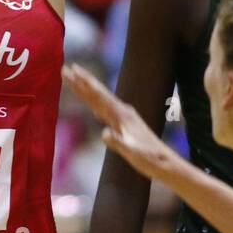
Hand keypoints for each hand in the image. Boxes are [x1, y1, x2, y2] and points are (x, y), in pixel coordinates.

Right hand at [61, 63, 171, 181]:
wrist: (165, 163)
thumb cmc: (149, 159)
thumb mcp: (132, 152)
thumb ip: (118, 142)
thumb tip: (103, 133)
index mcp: (122, 115)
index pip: (98, 95)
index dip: (84, 83)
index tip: (72, 70)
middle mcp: (123, 112)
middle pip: (98, 93)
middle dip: (82, 81)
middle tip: (67, 69)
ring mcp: (124, 118)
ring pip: (101, 101)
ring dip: (87, 91)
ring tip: (76, 82)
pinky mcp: (125, 125)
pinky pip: (106, 111)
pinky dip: (96, 105)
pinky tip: (94, 107)